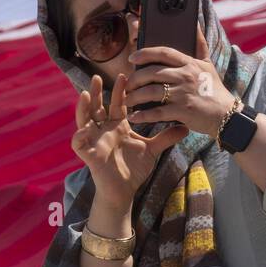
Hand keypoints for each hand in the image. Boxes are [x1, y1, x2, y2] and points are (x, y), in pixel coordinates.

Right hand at [71, 71, 190, 208]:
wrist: (125, 190)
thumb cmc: (134, 168)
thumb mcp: (152, 149)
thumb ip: (166, 137)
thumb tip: (186, 127)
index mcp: (118, 126)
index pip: (118, 104)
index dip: (120, 91)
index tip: (125, 75)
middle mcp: (104, 130)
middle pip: (97, 107)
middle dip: (96, 92)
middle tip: (96, 76)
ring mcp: (95, 141)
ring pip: (84, 121)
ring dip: (83, 108)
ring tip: (84, 95)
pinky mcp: (89, 155)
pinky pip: (79, 144)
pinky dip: (79, 137)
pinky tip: (84, 130)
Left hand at [124, 26, 235, 136]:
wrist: (227, 115)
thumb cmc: (215, 90)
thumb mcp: (208, 65)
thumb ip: (200, 45)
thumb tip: (195, 24)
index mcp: (190, 64)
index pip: (164, 52)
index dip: (145, 53)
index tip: (132, 58)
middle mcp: (186, 76)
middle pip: (152, 72)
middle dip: (135, 78)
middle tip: (128, 84)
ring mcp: (184, 94)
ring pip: (151, 92)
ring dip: (135, 97)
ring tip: (128, 100)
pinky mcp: (183, 111)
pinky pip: (157, 112)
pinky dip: (143, 115)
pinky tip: (135, 117)